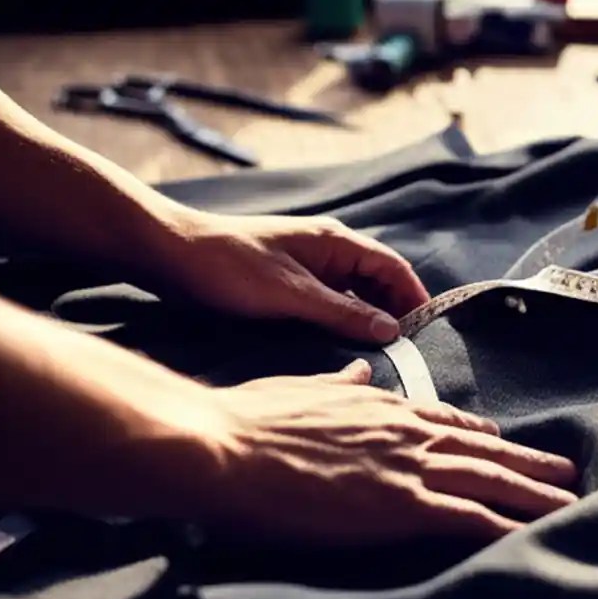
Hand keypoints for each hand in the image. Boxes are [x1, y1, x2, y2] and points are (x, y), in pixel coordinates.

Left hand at [141, 209, 430, 342]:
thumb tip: (392, 330)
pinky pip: (330, 304)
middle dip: (395, 312)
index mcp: (335, 242)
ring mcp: (307, 268)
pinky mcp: (288, 284)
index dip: (415, 298)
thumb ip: (344, 313)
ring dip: (368, 320)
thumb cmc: (228, 267)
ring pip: (354, 295)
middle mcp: (327, 252)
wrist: (169, 254)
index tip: (428, 332)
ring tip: (379, 356)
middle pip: (378, 282)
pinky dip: (343, 323)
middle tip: (406, 353)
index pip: (393, 268)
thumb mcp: (292, 295)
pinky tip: (340, 348)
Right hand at [197, 360, 578, 543]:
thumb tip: (356, 369)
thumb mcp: (300, 387)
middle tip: (565, 472)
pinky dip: (503, 526)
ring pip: (488, 479)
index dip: (479, 433)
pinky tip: (529, 535)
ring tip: (568, 502)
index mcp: (380, 405)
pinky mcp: (400, 505)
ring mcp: (407, 467)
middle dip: (528, 463)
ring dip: (532, 493)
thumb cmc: (250, 419)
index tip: (503, 441)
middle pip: (483, 449)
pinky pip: (467, 518)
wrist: (226, 444)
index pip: (445, 420)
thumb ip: (336, 383)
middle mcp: (405, 431)